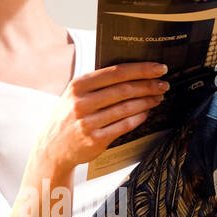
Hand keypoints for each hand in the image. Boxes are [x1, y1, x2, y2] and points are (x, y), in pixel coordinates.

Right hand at [37, 62, 168, 172]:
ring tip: (158, 98)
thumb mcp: (75, 95)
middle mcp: (81, 103)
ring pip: (126, 108)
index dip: (141, 69)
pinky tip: (146, 112)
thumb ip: (97, 83)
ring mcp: (87, 123)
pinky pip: (123, 126)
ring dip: (146, 102)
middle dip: (148, 86)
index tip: (159, 68)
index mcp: (78, 86)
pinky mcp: (95, 140)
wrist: (53, 148)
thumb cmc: (69, 117)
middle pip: (124, 90)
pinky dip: (138, 118)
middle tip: (163, 84)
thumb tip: (132, 72)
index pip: (116, 73)